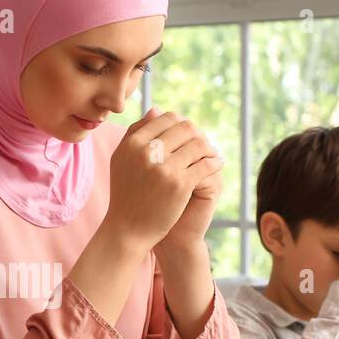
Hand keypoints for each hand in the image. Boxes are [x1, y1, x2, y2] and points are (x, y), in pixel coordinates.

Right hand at [105, 108, 222, 253]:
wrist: (127, 229)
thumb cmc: (126, 194)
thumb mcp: (122, 159)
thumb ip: (136, 133)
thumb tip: (157, 110)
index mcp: (132, 143)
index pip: (166, 119)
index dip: (180, 124)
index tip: (188, 135)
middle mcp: (147, 152)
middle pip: (184, 128)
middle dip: (197, 134)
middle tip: (203, 143)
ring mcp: (164, 168)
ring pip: (198, 144)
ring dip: (208, 147)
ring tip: (212, 153)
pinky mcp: (180, 184)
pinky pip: (206, 163)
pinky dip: (214, 162)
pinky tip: (216, 164)